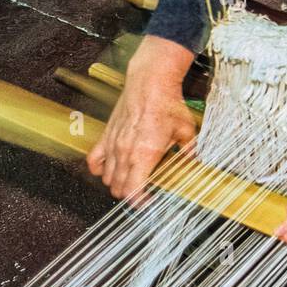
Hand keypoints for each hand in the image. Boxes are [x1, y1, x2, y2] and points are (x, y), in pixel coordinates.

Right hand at [87, 37, 196, 205]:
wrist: (150, 82)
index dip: (140, 202)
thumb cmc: (168, 104)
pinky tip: (109, 170)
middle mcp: (126, 152)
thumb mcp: (187, 130)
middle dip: (131, 194)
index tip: (148, 203)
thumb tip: (192, 164)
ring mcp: (113, 144)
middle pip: (119, 188)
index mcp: (146, 154)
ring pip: (107, 178)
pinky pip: (94, 161)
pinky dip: (99, 170)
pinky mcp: (106, 136)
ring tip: (131, 180)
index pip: (134, 190)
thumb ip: (188, 152)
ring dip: (118, 183)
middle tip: (143, 192)